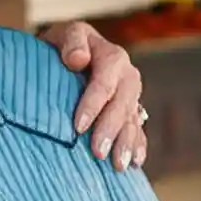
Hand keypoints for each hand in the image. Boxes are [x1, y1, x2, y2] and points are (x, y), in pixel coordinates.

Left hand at [41, 20, 147, 170]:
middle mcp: (127, 76)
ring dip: (127, 144)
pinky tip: (135, 163)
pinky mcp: (132, 110)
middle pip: (122, 105)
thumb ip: (71, 42)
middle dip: (111, 130)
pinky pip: (138, 129)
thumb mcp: (63, 34)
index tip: (77, 127)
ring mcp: (131, 95)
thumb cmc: (61, 45)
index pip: (104, 83)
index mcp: (112, 56)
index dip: (92, 105)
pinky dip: (138, 146)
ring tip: (118, 166)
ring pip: (133, 120)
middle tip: (98, 154)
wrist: (69, 54)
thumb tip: (78, 59)